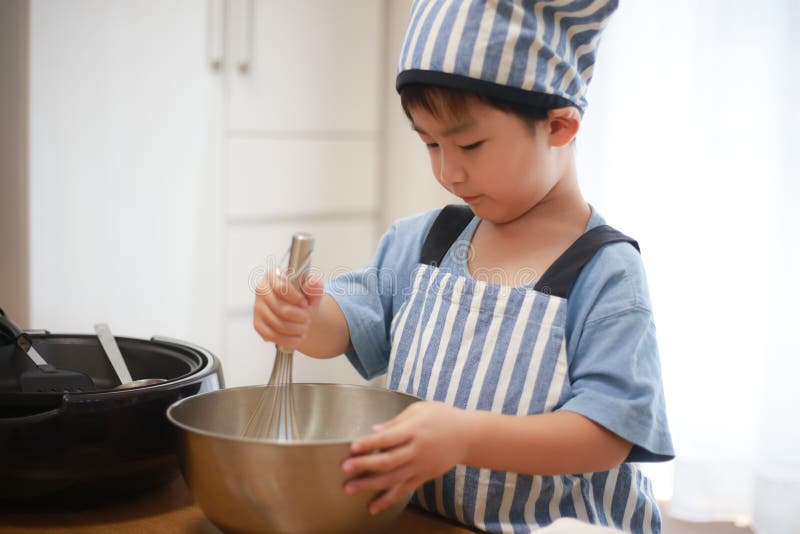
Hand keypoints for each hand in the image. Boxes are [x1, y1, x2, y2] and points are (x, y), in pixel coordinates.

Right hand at [253, 268, 324, 347]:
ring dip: (296, 329)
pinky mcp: (257, 323)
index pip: (282, 288)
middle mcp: (262, 290)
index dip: (296, 299)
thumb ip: (314, 286)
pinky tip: (298, 337)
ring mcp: (257, 307)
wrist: (300, 311)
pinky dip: (289, 340)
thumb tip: (312, 282)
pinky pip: (273, 336)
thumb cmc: (304, 297)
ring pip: (278, 324)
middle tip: (309, 318)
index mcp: (273, 275)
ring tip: (305, 327)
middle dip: (300, 316)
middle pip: (281, 309)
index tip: (305, 304)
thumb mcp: (312, 290)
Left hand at [340, 401, 469, 514]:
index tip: (352, 446)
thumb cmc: (441, 417)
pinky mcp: (423, 477)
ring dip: (370, 485)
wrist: (467, 436)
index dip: (370, 443)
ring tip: (350, 488)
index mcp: (415, 430)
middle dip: (365, 465)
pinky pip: (403, 490)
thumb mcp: (419, 410)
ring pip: (393, 479)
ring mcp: (420, 466)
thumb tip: (374, 430)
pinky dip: (388, 500)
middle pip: (388, 460)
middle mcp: (417, 450)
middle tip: (345, 468)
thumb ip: (396, 422)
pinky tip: (372, 506)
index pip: (389, 438)